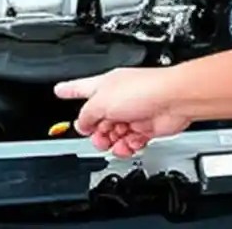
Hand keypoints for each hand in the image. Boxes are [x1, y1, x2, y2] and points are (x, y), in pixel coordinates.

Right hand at [53, 67, 192, 157]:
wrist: (173, 100)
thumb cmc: (143, 90)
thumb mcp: (101, 102)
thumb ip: (86, 115)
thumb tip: (82, 125)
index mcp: (105, 86)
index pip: (80, 87)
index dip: (68, 90)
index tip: (58, 91)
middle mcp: (118, 98)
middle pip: (98, 118)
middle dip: (95, 131)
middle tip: (97, 137)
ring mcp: (133, 112)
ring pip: (114, 133)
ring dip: (112, 142)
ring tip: (114, 143)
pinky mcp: (146, 126)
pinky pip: (131, 141)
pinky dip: (128, 146)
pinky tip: (128, 146)